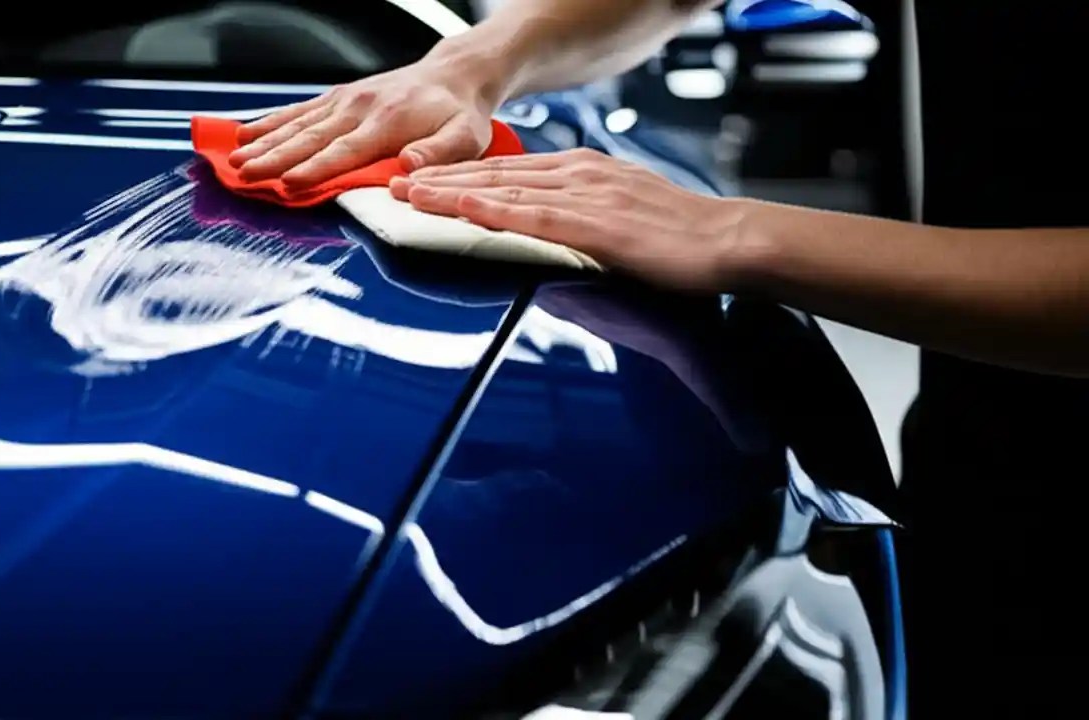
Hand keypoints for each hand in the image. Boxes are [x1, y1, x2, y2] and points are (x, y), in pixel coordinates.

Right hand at [229, 52, 501, 187]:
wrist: (452, 77)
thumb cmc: (459, 116)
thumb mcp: (465, 138)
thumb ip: (439, 153)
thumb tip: (408, 166)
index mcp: (387, 123)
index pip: (345, 151)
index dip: (316, 168)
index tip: (289, 183)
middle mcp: (358, 108)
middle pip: (310, 138)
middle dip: (275, 158)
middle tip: (244, 175)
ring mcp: (343, 100)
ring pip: (297, 124)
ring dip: (264, 143)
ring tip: (234, 161)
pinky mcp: (336, 98)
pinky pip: (298, 111)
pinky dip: (270, 123)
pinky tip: (244, 136)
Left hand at [389, 149, 748, 292]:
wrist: (729, 241)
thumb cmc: (682, 239)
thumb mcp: (622, 220)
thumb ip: (578, 226)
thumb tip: (542, 244)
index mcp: (585, 170)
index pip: (511, 170)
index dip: (463, 174)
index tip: (425, 179)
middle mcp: (579, 173)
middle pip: (497, 173)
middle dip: (442, 177)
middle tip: (395, 183)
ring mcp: (586, 194)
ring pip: (504, 189)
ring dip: (451, 191)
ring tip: (407, 195)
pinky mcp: (595, 223)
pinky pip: (531, 215)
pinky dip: (491, 209)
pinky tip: (460, 208)